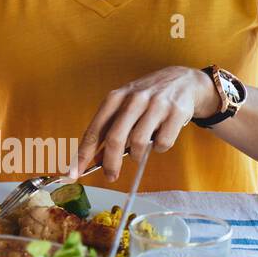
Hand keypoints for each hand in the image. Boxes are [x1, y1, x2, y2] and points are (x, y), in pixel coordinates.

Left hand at [72, 66, 220, 181]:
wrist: (182, 80)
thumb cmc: (146, 97)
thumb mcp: (124, 105)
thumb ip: (110, 128)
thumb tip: (95, 158)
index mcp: (115, 98)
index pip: (94, 131)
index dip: (83, 154)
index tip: (75, 172)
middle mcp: (133, 99)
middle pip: (115, 139)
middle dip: (110, 163)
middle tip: (110, 176)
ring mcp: (156, 105)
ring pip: (139, 143)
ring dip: (137, 155)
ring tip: (139, 151)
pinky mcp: (176, 113)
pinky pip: (162, 143)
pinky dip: (159, 147)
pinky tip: (160, 137)